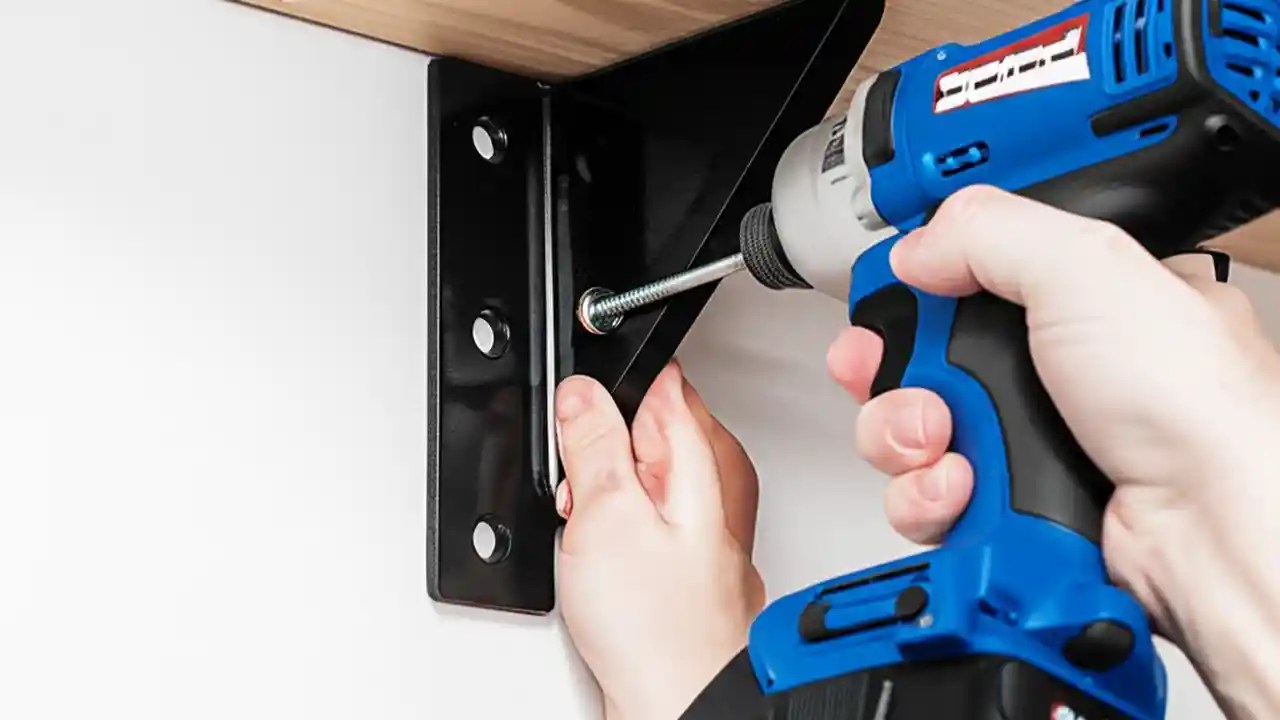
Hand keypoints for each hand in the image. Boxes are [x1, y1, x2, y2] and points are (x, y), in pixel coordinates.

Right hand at [554, 362, 763, 719]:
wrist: (677, 705)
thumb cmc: (658, 630)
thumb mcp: (606, 515)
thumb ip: (594, 442)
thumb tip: (582, 390)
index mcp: (704, 458)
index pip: (656, 382)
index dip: (604, 398)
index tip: (581, 432)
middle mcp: (713, 485)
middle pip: (641, 430)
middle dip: (599, 455)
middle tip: (584, 497)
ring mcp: (700, 525)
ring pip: (635, 478)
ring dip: (602, 499)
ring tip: (592, 540)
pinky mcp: (682, 561)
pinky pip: (639, 520)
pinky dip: (614, 534)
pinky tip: (606, 567)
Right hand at [828, 186, 1279, 718]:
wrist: (1208, 532)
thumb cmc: (1198, 406)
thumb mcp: (1090, 268)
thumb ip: (990, 234)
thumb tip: (917, 248)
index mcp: (1080, 302)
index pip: (973, 272)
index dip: (918, 280)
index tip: (889, 291)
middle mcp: (1048, 374)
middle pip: (921, 354)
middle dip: (892, 365)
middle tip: (891, 366)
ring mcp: (1023, 443)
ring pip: (908, 430)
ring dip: (903, 433)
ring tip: (941, 437)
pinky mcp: (1002, 507)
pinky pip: (921, 496)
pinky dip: (927, 495)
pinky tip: (963, 485)